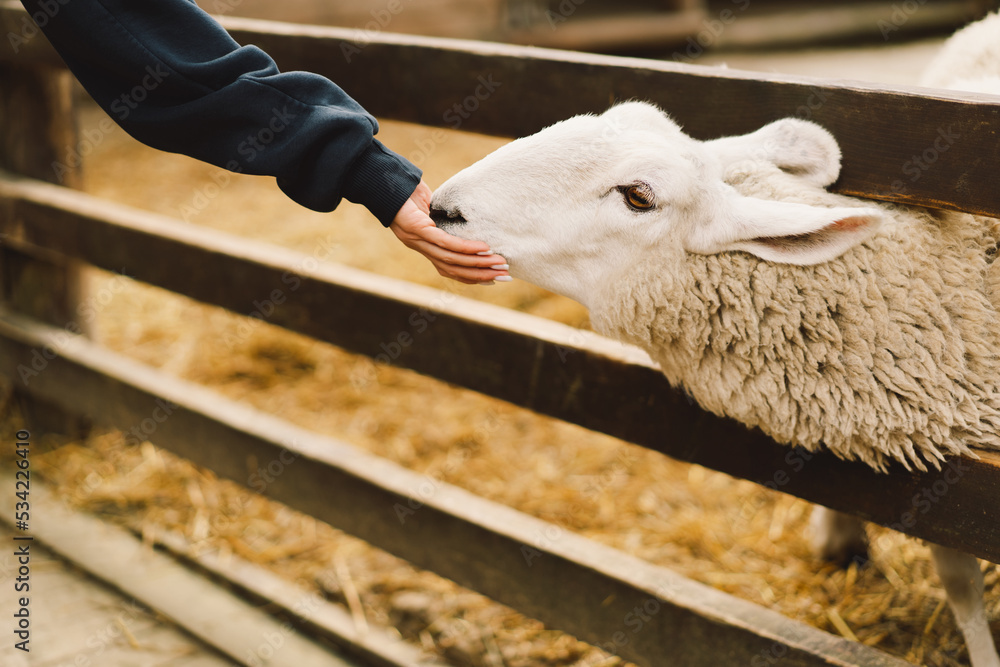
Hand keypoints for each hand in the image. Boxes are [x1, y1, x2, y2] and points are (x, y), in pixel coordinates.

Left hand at [390, 181, 509, 284]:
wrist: (384, 180)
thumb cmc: (407, 192)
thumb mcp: (428, 209)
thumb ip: (442, 221)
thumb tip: (462, 221)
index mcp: (424, 246)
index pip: (449, 270)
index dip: (471, 277)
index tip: (492, 279)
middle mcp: (420, 248)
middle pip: (454, 270)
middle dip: (481, 274)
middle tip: (505, 276)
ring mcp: (418, 241)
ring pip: (452, 260)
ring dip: (478, 264)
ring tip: (498, 263)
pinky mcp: (418, 230)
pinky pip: (446, 243)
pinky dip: (466, 248)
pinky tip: (483, 249)